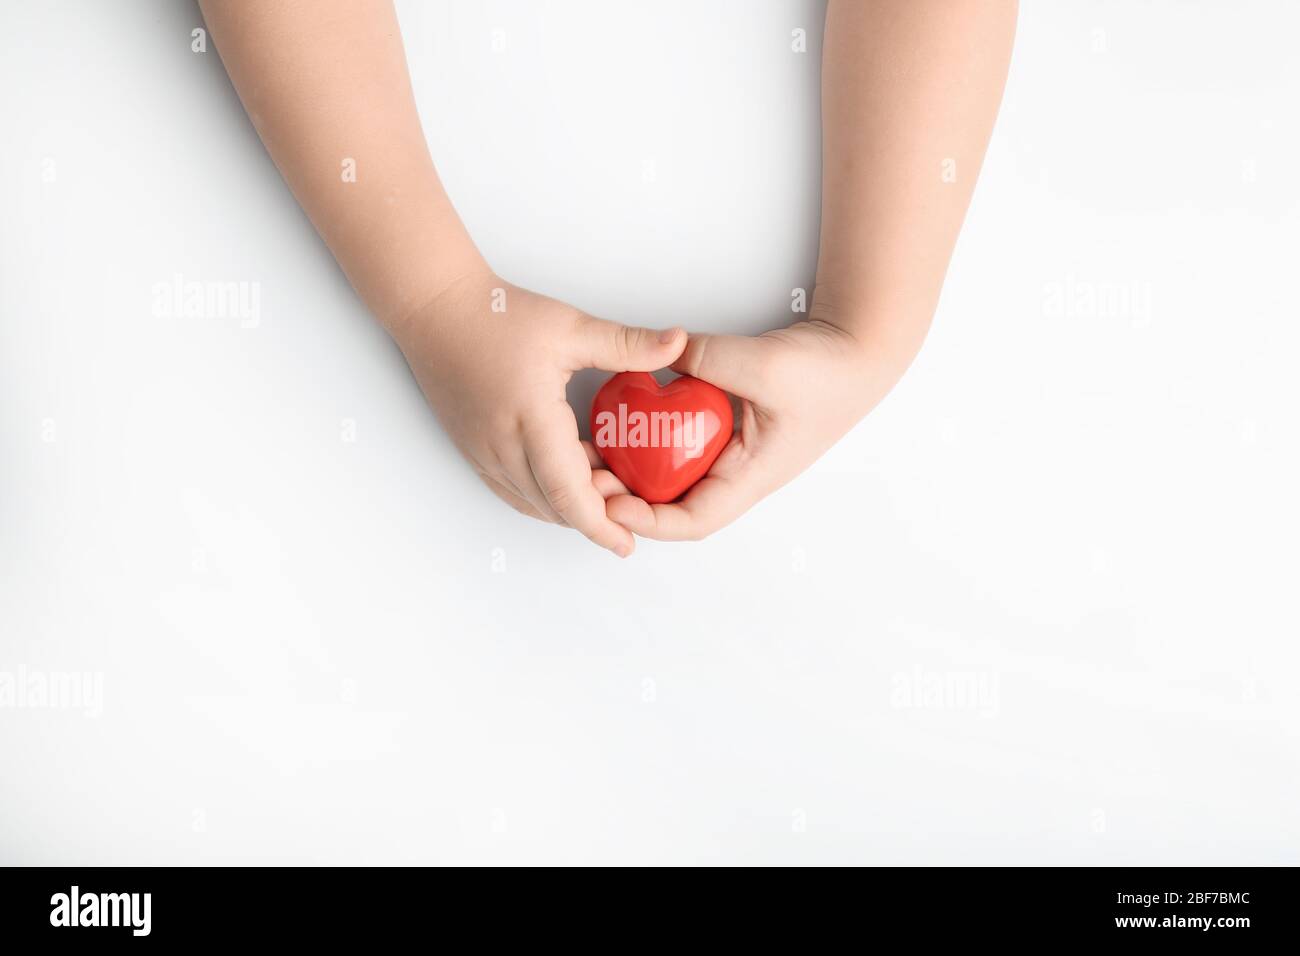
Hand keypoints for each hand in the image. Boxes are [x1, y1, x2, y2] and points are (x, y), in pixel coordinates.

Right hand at [389, 269, 685, 556]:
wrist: (434, 309)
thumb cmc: (497, 315)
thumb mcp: (571, 327)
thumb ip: (628, 344)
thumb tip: (679, 345)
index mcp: (531, 419)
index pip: (569, 494)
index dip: (600, 526)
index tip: (627, 544)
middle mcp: (502, 446)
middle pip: (555, 507)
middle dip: (596, 516)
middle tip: (632, 499)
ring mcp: (483, 453)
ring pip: (534, 503)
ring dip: (570, 507)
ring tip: (606, 486)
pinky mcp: (474, 452)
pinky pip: (513, 491)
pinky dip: (545, 497)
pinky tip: (570, 481)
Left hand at [606, 316, 916, 540]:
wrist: (856, 352)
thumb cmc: (826, 373)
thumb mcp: (762, 364)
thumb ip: (707, 359)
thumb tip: (655, 355)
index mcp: (752, 476)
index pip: (694, 520)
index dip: (648, 519)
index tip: (610, 501)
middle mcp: (739, 475)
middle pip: (674, 504)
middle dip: (629, 497)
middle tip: (589, 472)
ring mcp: (732, 455)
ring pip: (675, 477)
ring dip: (636, 471)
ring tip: (597, 452)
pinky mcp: (727, 431)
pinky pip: (684, 446)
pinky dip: (654, 441)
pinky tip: (629, 422)